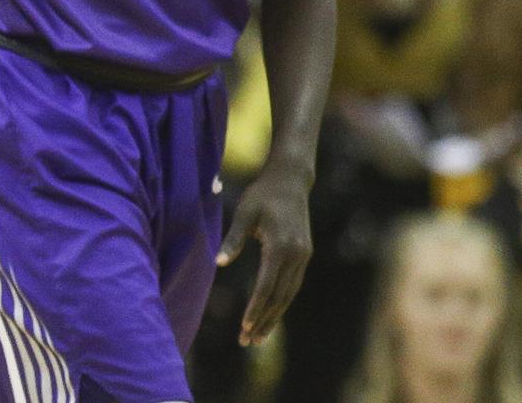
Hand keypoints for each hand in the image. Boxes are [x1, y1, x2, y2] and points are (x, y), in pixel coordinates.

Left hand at [216, 160, 313, 345]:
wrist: (291, 179)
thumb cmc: (262, 194)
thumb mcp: (243, 214)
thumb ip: (232, 240)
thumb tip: (217, 264)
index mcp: (280, 247)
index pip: (266, 287)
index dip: (255, 309)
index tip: (244, 328)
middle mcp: (296, 256)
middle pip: (279, 297)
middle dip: (263, 321)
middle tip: (248, 342)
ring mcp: (303, 256)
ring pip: (288, 294)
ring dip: (273, 315)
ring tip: (259, 336)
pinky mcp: (304, 254)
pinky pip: (293, 285)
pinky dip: (281, 301)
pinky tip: (271, 313)